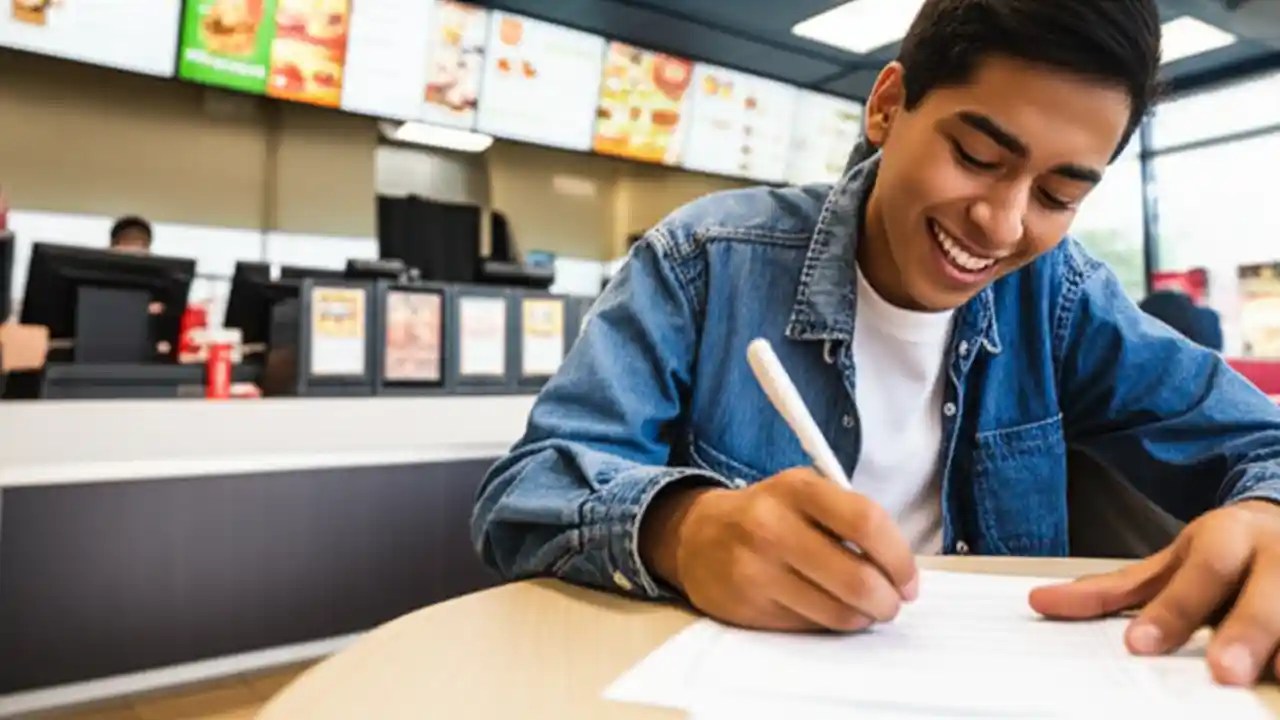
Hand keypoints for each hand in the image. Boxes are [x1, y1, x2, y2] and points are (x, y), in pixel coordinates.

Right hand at [639, 468, 917, 631]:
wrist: (695, 536)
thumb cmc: (766, 513)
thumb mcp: (802, 492)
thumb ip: (848, 517)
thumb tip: (898, 570)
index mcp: (797, 489)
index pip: (866, 523)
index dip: (899, 558)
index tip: (908, 578)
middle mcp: (772, 527)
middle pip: (857, 578)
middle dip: (888, 600)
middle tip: (892, 603)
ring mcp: (757, 570)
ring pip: (837, 611)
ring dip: (863, 617)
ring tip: (864, 609)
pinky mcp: (748, 606)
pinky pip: (809, 627)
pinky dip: (829, 623)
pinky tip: (825, 608)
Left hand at [1029, 500, 1279, 685]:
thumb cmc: (1226, 555)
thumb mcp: (1170, 563)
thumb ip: (1113, 591)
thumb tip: (1039, 604)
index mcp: (1230, 538)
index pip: (1200, 574)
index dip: (1174, 611)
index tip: (1141, 646)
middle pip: (1268, 597)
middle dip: (1249, 632)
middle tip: (1225, 673)